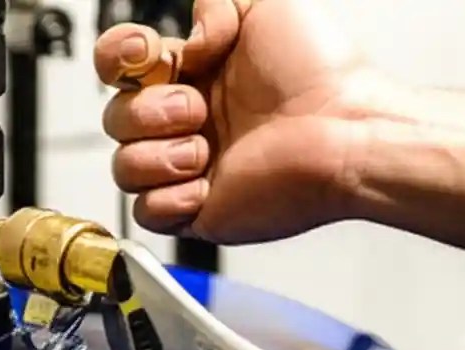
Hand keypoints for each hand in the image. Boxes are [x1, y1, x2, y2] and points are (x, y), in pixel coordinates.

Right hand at [93, 0, 376, 241]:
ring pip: (124, 167)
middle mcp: (189, 121)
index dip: (116, 57)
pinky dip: (167, 198)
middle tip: (198, 110)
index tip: (143, 55)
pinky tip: (204, 183)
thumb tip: (185, 43)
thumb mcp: (267, 4)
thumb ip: (213, 2)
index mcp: (195, 74)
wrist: (347, 134)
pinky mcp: (198, 212)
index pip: (120, 64)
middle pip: (116, 117)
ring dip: (156, 156)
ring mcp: (190, 169)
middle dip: (148, 111)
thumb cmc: (324, 76)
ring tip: (203, 151)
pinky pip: (146, 213)